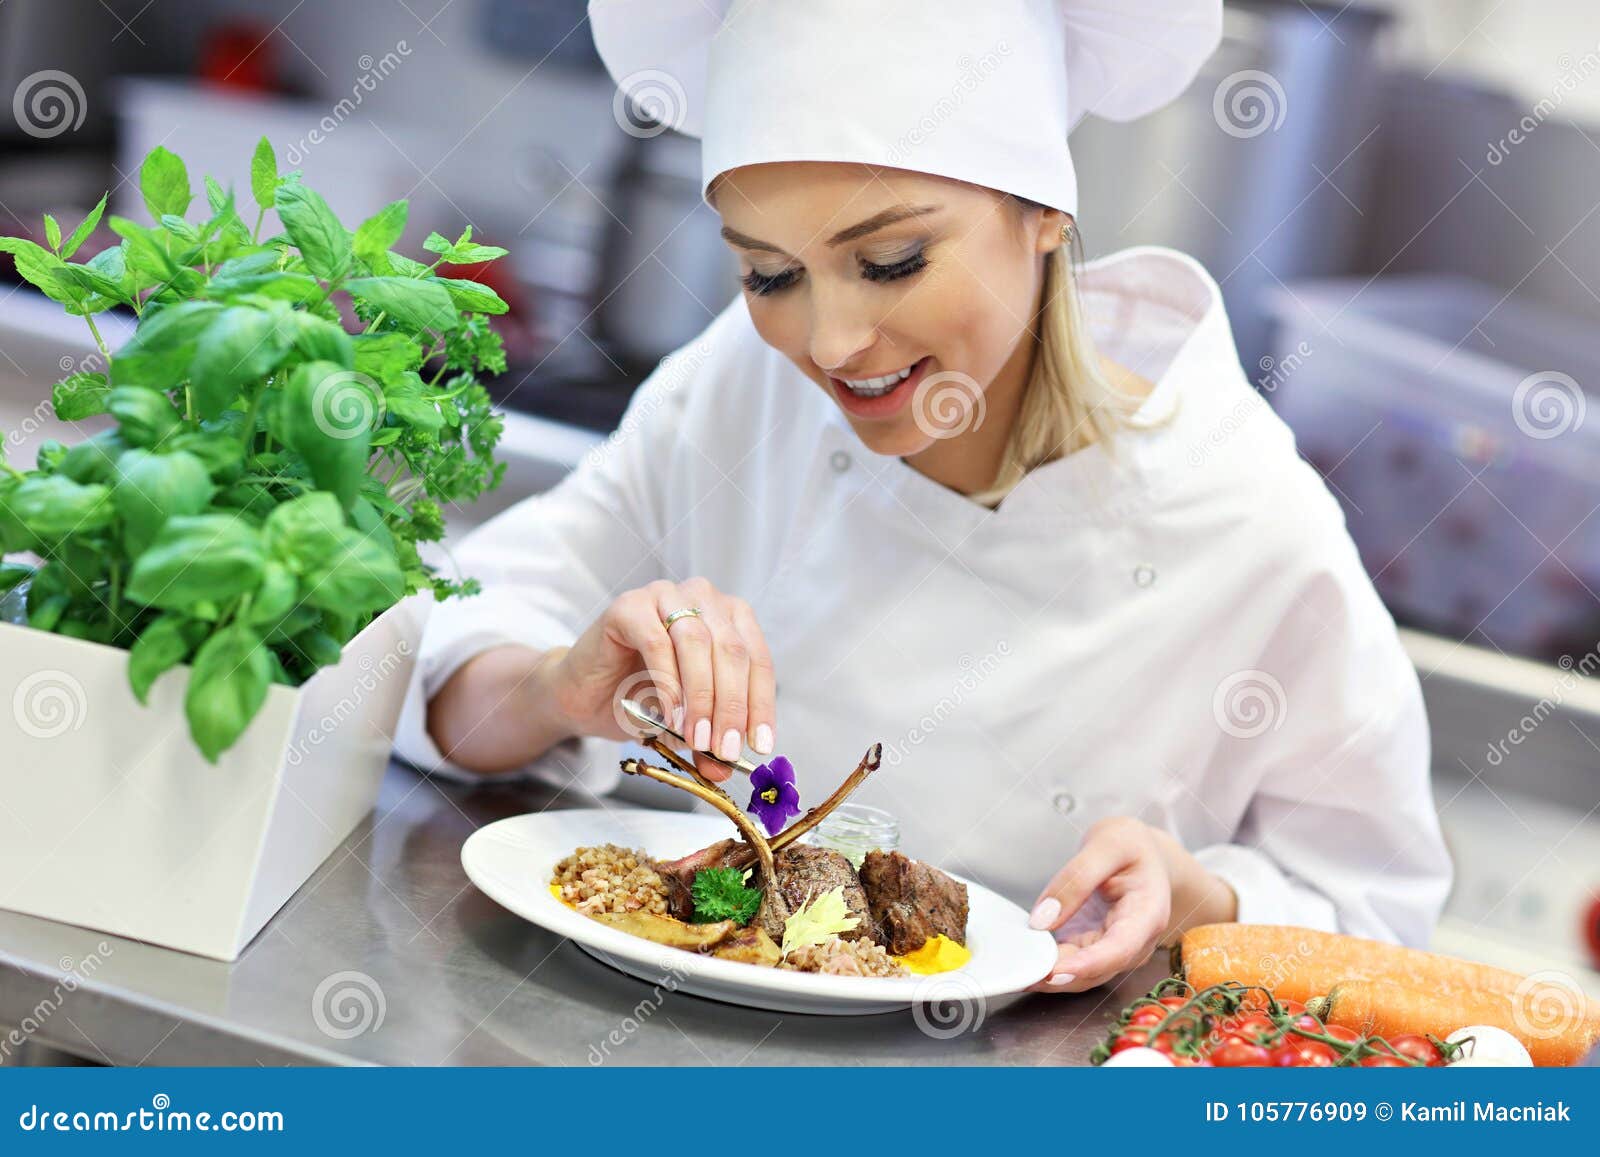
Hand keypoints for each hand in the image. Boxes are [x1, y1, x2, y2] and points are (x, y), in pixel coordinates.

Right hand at [549, 577, 776, 781]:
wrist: (582, 694)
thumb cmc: (639, 700)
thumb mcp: (685, 724)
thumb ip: (708, 739)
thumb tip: (725, 767)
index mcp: (730, 618)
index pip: (757, 661)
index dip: (761, 705)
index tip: (759, 746)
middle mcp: (703, 598)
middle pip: (732, 651)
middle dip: (731, 706)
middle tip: (725, 749)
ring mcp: (666, 595)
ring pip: (699, 643)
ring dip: (702, 697)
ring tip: (697, 739)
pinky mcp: (629, 606)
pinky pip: (657, 642)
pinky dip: (668, 684)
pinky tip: (669, 717)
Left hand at [1024, 817, 1176, 993]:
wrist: (1144, 853)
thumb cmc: (1132, 846)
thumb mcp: (1107, 844)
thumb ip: (1078, 877)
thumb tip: (1044, 919)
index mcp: (1148, 913)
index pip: (1120, 948)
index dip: (1088, 964)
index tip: (1055, 971)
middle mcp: (1137, 940)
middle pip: (1098, 970)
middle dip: (1060, 976)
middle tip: (1021, 974)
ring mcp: (1117, 948)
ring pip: (1083, 974)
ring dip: (1050, 977)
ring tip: (1017, 971)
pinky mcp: (1097, 946)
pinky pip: (1073, 963)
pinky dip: (1049, 965)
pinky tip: (1025, 962)